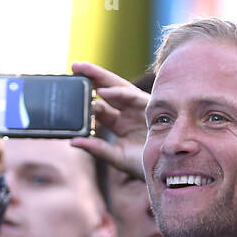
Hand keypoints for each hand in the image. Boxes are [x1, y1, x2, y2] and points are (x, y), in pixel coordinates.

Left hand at [69, 61, 148, 181]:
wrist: (168, 169)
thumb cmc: (143, 165)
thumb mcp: (116, 157)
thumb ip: (96, 148)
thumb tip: (73, 141)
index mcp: (119, 123)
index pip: (100, 106)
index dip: (85, 99)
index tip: (68, 91)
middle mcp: (128, 112)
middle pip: (108, 91)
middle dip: (92, 78)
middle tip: (74, 67)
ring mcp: (139, 108)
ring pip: (118, 88)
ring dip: (101, 78)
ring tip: (84, 69)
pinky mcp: (150, 108)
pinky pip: (131, 96)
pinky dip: (117, 92)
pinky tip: (102, 91)